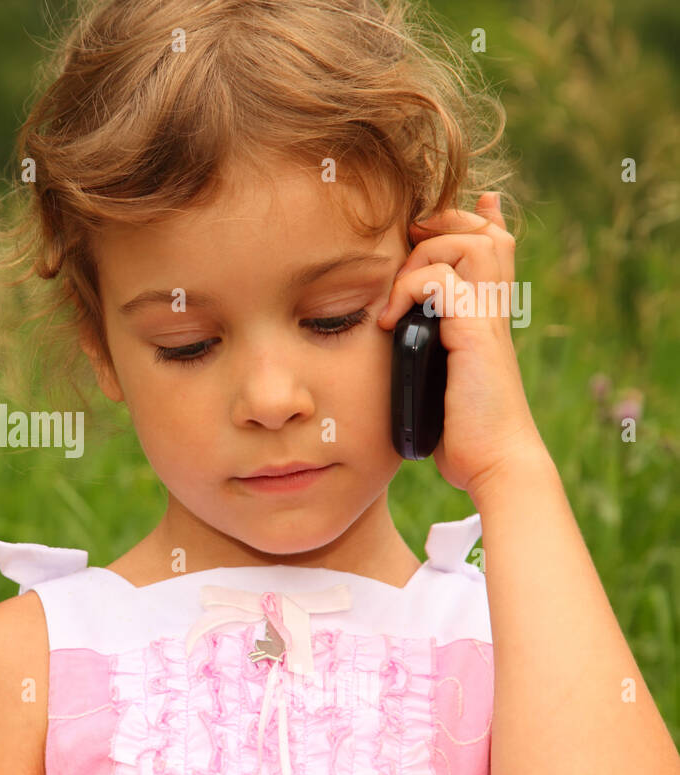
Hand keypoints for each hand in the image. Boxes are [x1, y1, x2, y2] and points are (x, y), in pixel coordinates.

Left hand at [376, 192, 547, 501]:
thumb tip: (396, 341)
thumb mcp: (439, 378)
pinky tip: (389, 322)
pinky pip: (441, 281)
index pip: (493, 246)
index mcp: (486, 315)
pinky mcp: (475, 334)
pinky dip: (409, 289)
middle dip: (439, 229)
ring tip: (396, 299)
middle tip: (405, 253)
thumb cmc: (462, 431)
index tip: (476, 203)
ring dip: (421, 259)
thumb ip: (426, 350)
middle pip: (482, 233)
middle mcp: (492, 310)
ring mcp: (487, 319)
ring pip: (466, 244)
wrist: (494, 462)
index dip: (477, 219)